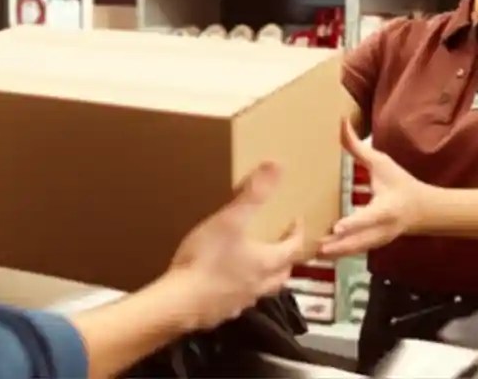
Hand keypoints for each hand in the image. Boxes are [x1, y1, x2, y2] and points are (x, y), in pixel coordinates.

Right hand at [162, 162, 305, 331]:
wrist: (179, 303)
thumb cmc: (207, 259)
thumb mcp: (230, 219)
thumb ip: (253, 193)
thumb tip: (277, 165)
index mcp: (267, 262)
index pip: (293, 248)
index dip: (297, 233)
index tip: (297, 221)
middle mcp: (260, 284)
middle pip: (283, 273)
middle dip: (287, 258)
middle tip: (282, 244)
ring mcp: (241, 302)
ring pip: (264, 289)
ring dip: (267, 276)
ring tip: (258, 264)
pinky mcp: (223, 313)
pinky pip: (240, 301)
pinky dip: (242, 290)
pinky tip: (228, 284)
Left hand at [318, 119, 430, 258]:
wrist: (421, 210)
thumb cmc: (400, 183)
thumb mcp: (381, 163)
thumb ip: (358, 147)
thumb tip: (341, 122)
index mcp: (386, 209)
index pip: (369, 218)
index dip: (354, 223)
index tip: (338, 227)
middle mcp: (382, 230)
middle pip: (357, 242)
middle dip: (336, 246)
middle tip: (313, 246)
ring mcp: (377, 241)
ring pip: (353, 251)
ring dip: (333, 252)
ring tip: (309, 252)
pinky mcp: (371, 247)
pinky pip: (353, 252)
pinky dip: (337, 253)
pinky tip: (317, 253)